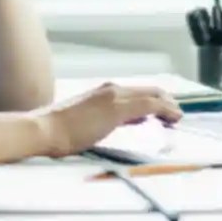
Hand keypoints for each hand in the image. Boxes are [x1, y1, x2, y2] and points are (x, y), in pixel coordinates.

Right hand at [31, 83, 183, 157]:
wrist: (44, 130)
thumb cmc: (58, 131)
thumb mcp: (86, 122)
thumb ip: (105, 119)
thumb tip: (123, 122)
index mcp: (103, 91)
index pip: (136, 92)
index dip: (154, 100)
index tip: (163, 113)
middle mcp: (111, 89)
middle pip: (149, 90)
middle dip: (166, 101)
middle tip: (175, 115)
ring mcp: (114, 97)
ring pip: (153, 95)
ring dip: (168, 106)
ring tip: (177, 117)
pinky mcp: (117, 108)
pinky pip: (150, 105)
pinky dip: (166, 110)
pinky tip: (174, 119)